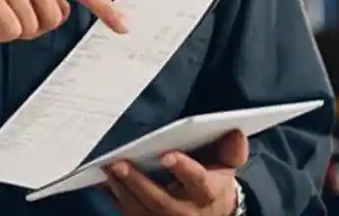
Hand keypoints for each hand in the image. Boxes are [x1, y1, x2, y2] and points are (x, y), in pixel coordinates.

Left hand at [101, 130, 247, 215]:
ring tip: (108, 169)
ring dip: (122, 189)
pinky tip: (103, 182)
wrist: (212, 215)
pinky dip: (115, 197)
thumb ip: (231, 150)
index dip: (183, 168)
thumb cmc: (214, 184)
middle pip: (160, 200)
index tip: (166, 155)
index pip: (197, 180)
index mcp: (208, 192)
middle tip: (119, 164)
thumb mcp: (228, 167)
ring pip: (141, 209)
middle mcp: (186, 211)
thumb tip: (235, 131)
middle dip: (138, 182)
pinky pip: (129, 213)